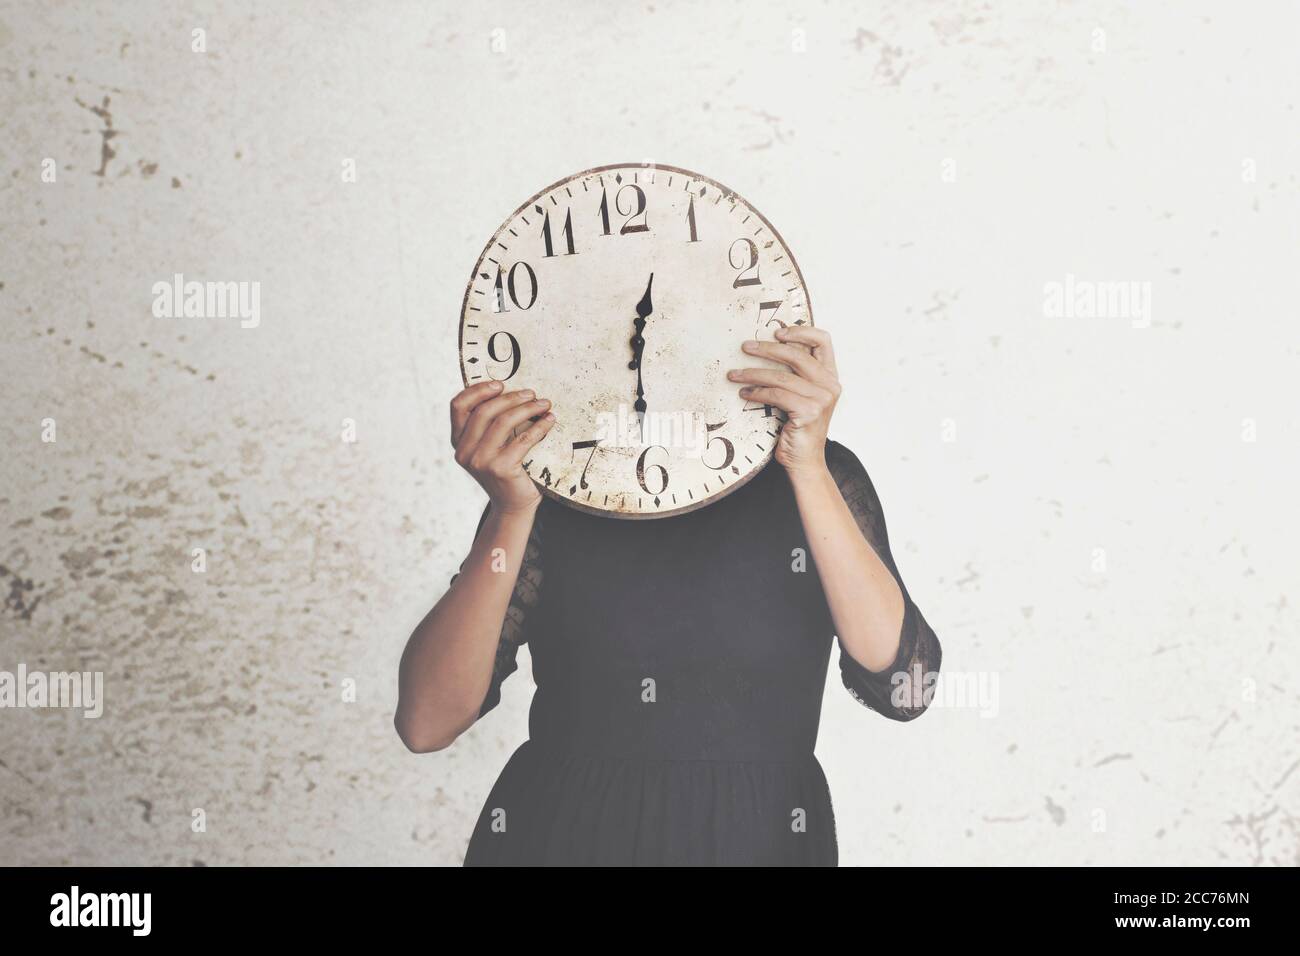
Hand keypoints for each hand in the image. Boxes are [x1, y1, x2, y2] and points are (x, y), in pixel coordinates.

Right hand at [450, 381, 555, 513]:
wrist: (513, 505)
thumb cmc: (505, 470)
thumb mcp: (488, 447)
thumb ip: (487, 425)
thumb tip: (506, 390)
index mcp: (458, 442)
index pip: (458, 406)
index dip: (478, 390)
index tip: (500, 384)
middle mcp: (465, 451)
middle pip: (484, 411)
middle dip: (510, 397)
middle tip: (531, 393)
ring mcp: (481, 461)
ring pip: (503, 421)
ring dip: (527, 408)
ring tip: (544, 404)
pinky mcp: (500, 468)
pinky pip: (523, 439)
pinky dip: (539, 426)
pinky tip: (549, 420)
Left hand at [727, 325, 839, 474]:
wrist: (805, 461)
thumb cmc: (799, 427)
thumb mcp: (801, 396)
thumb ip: (795, 374)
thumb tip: (768, 348)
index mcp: (830, 376)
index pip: (823, 340)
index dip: (800, 331)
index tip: (776, 332)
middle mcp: (830, 385)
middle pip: (796, 354)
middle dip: (766, 348)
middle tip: (745, 347)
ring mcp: (822, 399)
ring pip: (781, 376)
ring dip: (753, 373)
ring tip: (734, 375)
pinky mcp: (809, 412)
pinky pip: (776, 395)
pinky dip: (756, 393)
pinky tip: (744, 393)